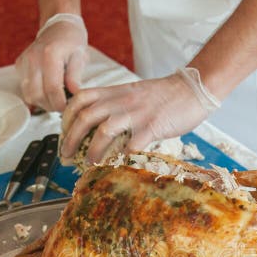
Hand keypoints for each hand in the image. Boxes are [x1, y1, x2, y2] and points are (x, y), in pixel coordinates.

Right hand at [15, 15, 87, 112]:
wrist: (59, 25)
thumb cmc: (72, 40)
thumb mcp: (80, 56)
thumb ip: (75, 77)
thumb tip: (74, 95)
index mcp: (50, 54)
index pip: (53, 89)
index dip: (61, 104)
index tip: (68, 109)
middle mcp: (33, 58)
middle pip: (37, 95)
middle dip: (51, 106)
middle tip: (62, 106)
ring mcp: (24, 61)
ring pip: (28, 94)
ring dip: (42, 102)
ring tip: (56, 99)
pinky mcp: (19, 65)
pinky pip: (24, 88)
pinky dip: (36, 94)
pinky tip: (47, 91)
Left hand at [59, 68, 219, 163]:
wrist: (193, 89)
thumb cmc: (165, 95)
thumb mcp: (134, 92)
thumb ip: (117, 103)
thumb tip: (101, 123)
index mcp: (115, 92)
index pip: (80, 98)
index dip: (66, 116)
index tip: (63, 132)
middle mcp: (121, 101)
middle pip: (85, 117)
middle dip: (70, 138)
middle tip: (66, 155)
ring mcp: (136, 113)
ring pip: (103, 131)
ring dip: (92, 151)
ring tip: (89, 164)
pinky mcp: (152, 126)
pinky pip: (132, 145)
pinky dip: (121, 158)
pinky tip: (118, 167)